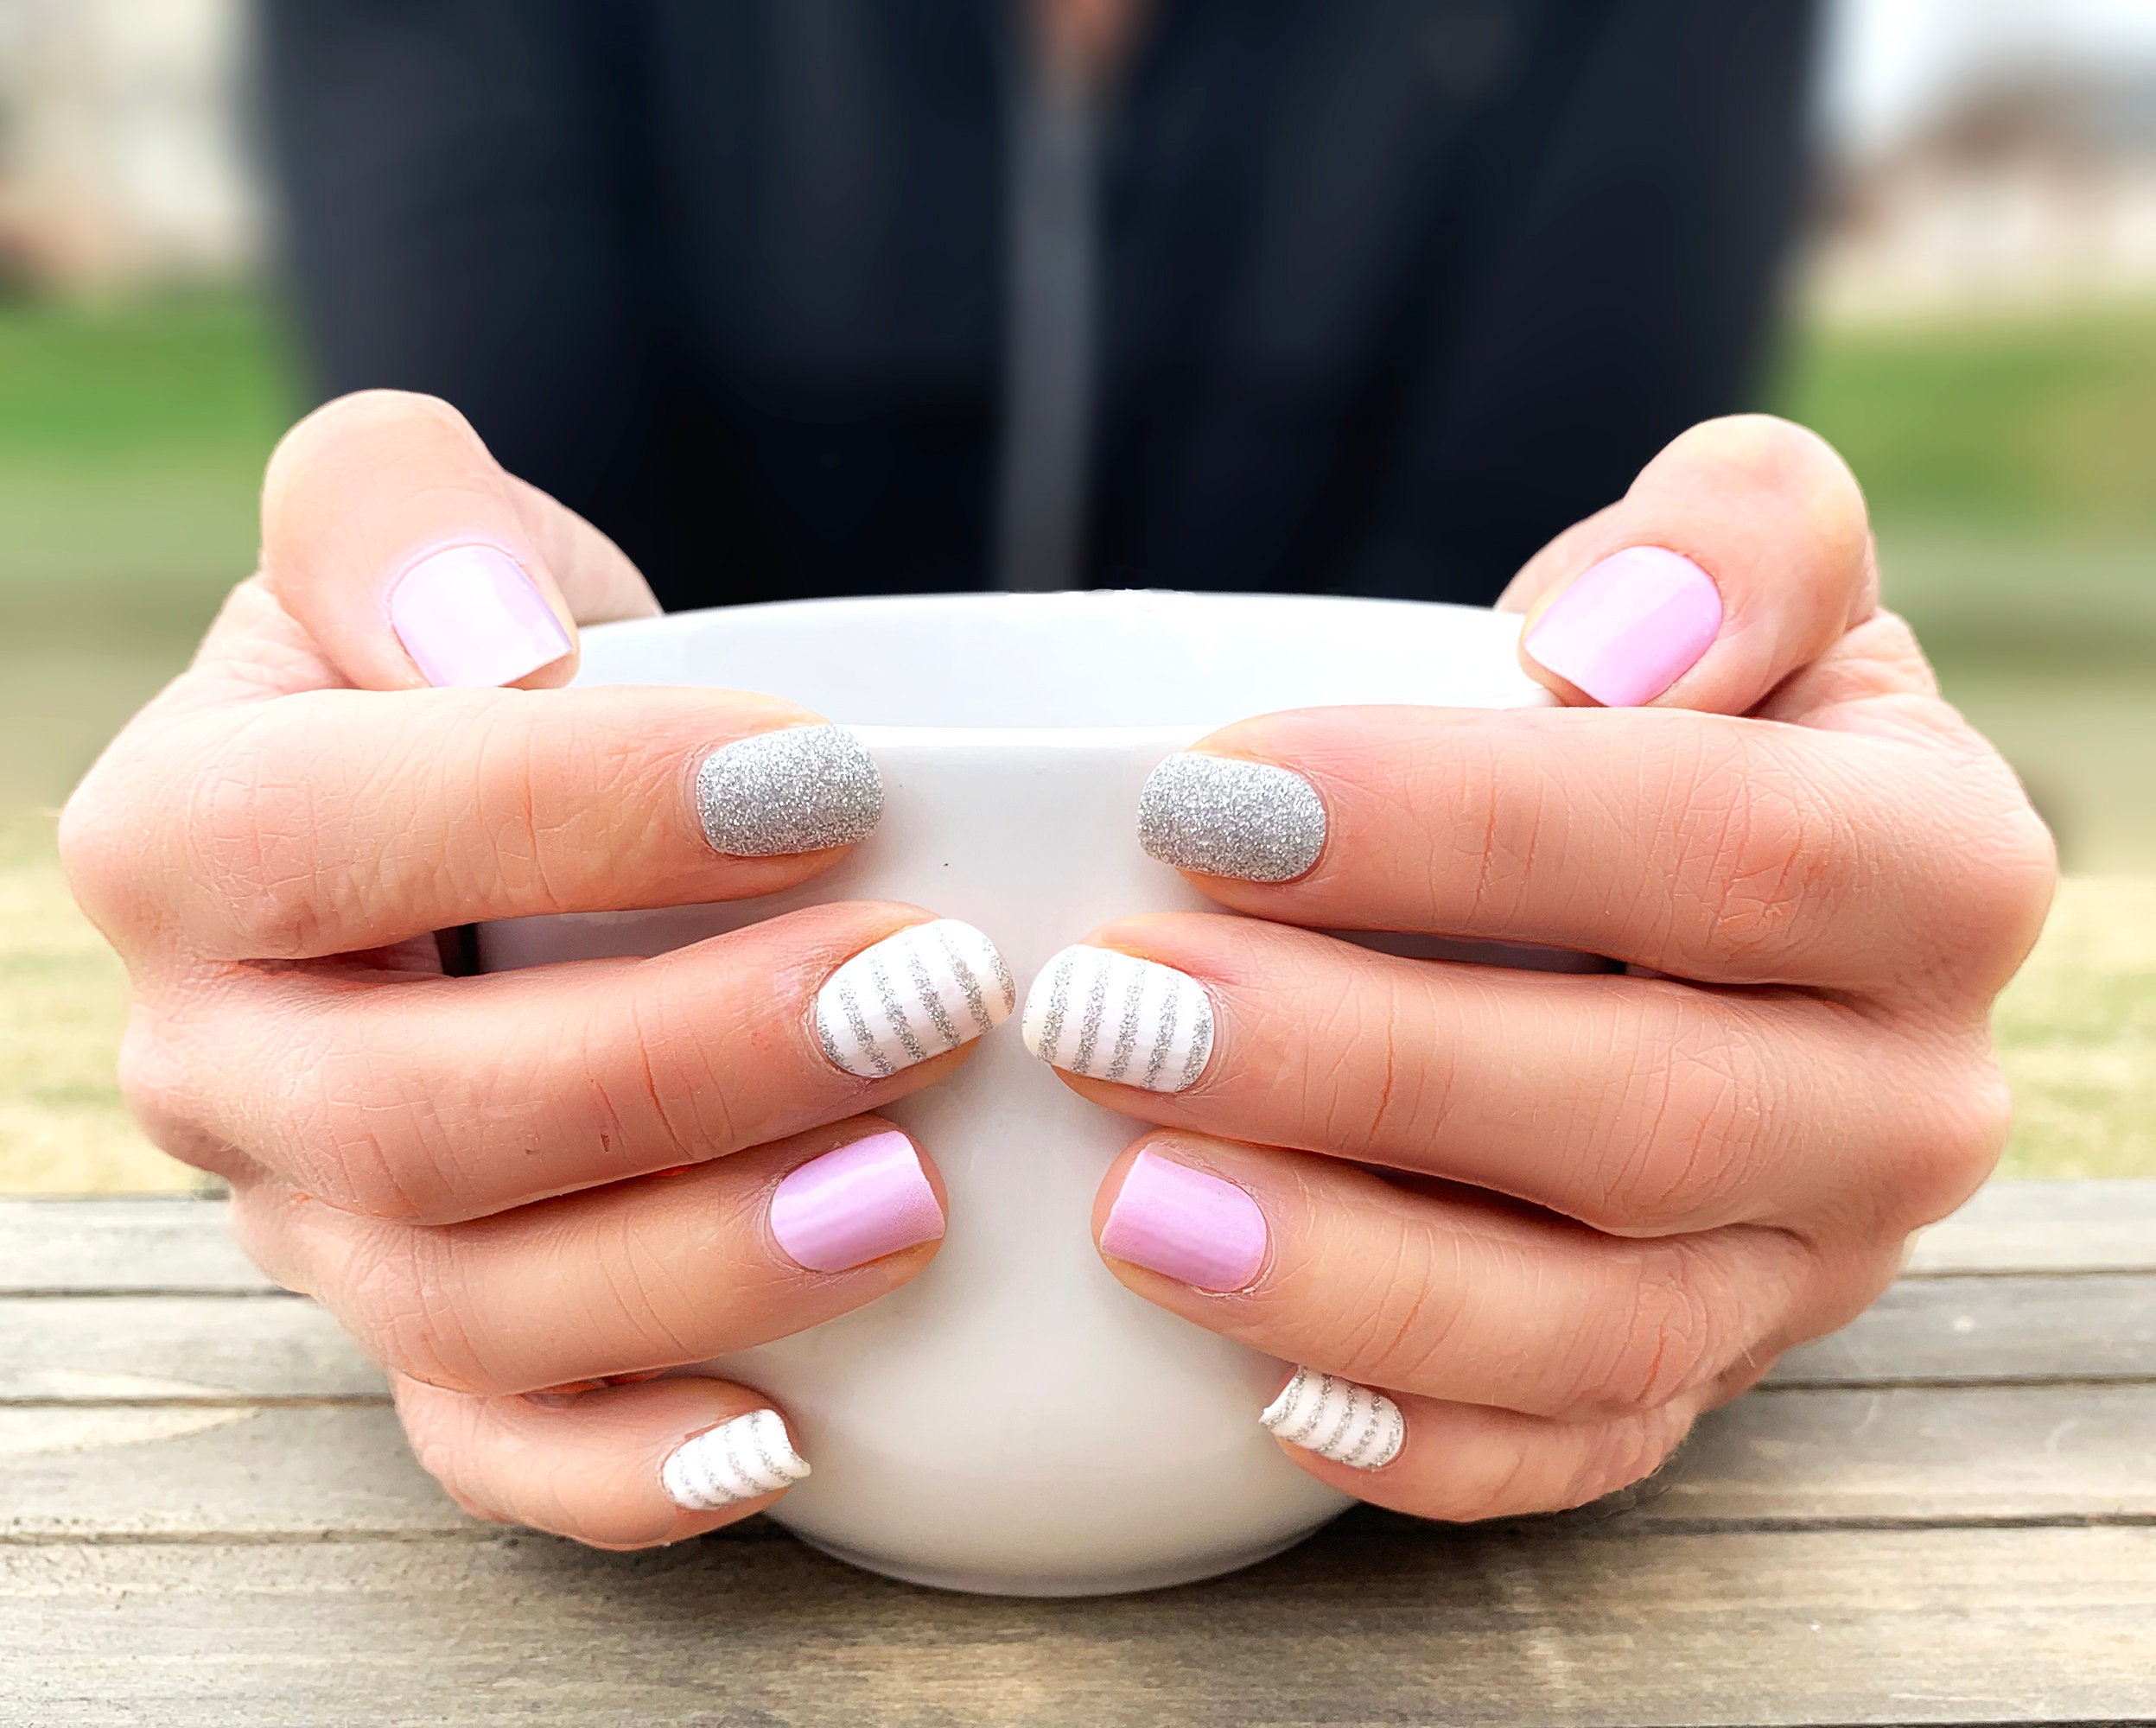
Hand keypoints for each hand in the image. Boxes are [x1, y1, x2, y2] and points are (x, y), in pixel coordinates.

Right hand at [61, 392, 1011, 1547]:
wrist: (520, 822)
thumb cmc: (496, 664)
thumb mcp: (422, 533)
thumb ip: (392, 511)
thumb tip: (485, 643)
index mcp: (183, 842)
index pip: (319, 836)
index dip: (571, 812)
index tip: (834, 781)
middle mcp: (221, 1060)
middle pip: (409, 1116)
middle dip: (685, 1068)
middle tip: (927, 997)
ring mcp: (317, 1228)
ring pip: (465, 1310)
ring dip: (703, 1268)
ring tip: (917, 1192)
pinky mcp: (427, 1345)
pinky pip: (492, 1453)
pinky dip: (632, 1468)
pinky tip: (795, 1428)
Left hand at [1019, 417, 2055, 1516]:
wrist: (1705, 889)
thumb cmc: (1681, 709)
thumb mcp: (1739, 573)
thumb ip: (1727, 544)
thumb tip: (1607, 647)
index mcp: (1937, 868)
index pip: (1730, 843)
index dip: (1463, 825)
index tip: (1201, 799)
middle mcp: (1906, 1097)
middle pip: (1652, 1110)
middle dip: (1359, 1068)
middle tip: (1110, 1011)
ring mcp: (1806, 1266)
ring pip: (1606, 1323)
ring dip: (1354, 1277)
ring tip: (1132, 1205)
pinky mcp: (1708, 1375)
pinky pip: (1583, 1451)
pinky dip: (1424, 1444)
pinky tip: (1257, 1396)